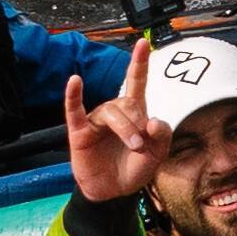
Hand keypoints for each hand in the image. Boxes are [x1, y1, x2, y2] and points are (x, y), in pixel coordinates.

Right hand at [64, 58, 171, 203]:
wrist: (114, 193)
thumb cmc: (134, 168)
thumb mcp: (157, 154)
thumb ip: (162, 135)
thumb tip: (153, 120)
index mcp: (135, 112)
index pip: (136, 82)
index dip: (139, 62)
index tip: (143, 43)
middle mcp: (114, 112)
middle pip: (126, 102)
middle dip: (138, 122)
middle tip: (142, 145)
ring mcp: (96, 121)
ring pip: (110, 112)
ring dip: (125, 128)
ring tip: (134, 145)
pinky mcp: (79, 132)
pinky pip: (74, 111)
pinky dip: (73, 95)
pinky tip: (74, 81)